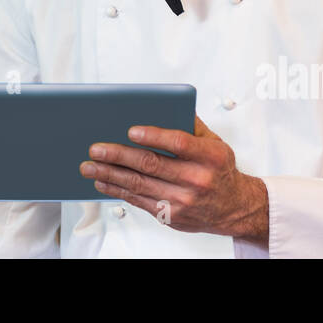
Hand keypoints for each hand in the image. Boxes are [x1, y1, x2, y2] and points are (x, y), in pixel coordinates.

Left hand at [79, 114, 267, 241]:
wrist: (233, 207)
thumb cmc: (219, 169)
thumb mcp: (215, 143)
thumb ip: (191, 124)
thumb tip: (164, 105)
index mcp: (211, 157)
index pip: (179, 143)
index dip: (154, 136)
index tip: (130, 131)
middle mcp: (197, 180)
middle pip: (151, 165)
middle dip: (118, 156)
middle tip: (96, 149)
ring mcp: (183, 201)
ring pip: (140, 185)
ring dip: (110, 175)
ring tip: (89, 167)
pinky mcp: (171, 217)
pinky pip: (140, 201)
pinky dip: (118, 191)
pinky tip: (103, 182)